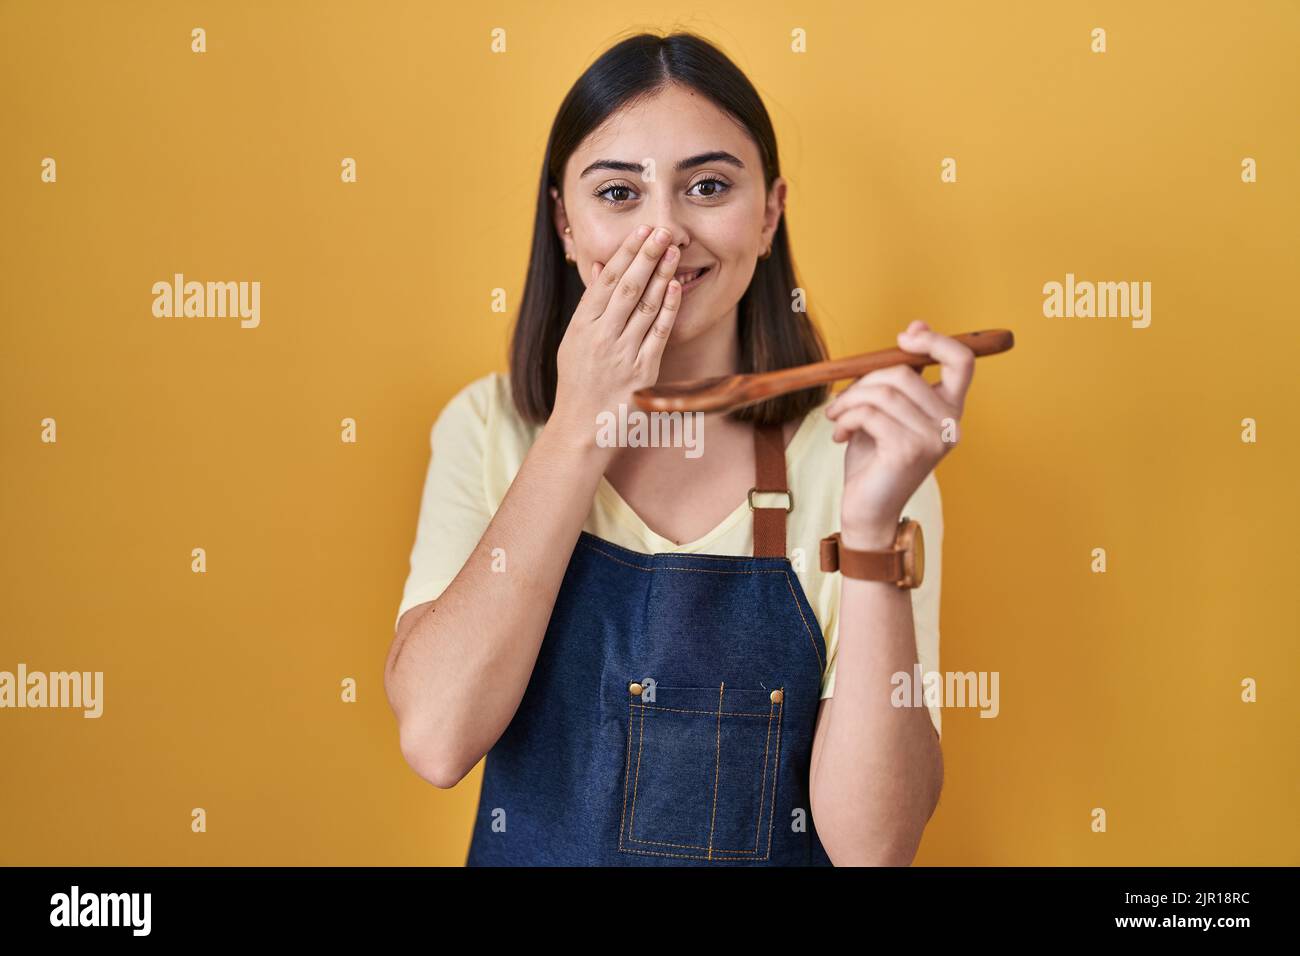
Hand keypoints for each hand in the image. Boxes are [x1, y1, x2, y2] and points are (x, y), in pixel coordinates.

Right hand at [549, 223, 681, 454]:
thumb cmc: (578, 382)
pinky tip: (675, 287)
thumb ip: (590, 305)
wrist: (582, 428)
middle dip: (646, 255)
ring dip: (661, 275)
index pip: (606, 281)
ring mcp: (623, 354)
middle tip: (661, 230)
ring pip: (646, 306)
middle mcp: (601, 337)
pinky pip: (658, 333)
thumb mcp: (573, 341)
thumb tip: (601, 267)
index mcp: (581, 327)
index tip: (640, 230)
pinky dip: (668, 308)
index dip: (625, 253)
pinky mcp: (643, 371)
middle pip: (628, 288)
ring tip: (673, 250)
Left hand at [825, 321, 973, 547]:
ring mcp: (933, 439)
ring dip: (850, 400)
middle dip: (864, 380)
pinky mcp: (909, 451)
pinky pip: (871, 414)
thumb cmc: (874, 461)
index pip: (961, 361)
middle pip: (905, 373)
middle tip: (841, 401)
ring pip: (884, 392)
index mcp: (949, 411)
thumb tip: (915, 327)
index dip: (934, 341)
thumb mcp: (885, 411)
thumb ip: (898, 377)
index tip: (903, 338)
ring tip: (836, 417)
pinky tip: (839, 435)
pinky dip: (846, 419)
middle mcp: (950, 424)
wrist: (867, 511)